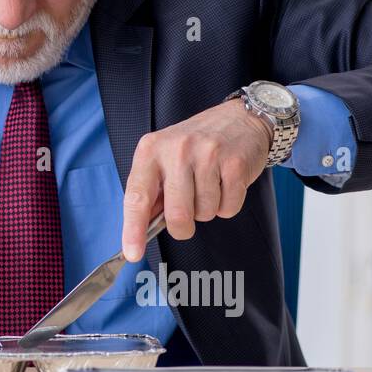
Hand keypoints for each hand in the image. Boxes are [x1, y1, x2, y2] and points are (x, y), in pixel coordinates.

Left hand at [120, 99, 272, 262]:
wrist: (239, 118)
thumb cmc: (195, 144)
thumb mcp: (164, 157)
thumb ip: (151, 190)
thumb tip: (140, 229)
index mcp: (151, 149)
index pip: (136, 196)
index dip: (133, 229)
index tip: (132, 253)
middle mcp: (176, 150)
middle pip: (177, 215)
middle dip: (182, 226)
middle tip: (187, 215)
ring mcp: (207, 155)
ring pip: (205, 214)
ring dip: (207, 210)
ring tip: (208, 184)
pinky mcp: (235, 164)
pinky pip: (228, 208)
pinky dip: (227, 205)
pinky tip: (225, 183)